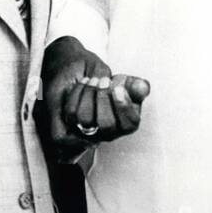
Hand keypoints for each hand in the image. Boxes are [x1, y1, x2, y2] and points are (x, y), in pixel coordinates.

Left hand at [39, 37, 149, 160]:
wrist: (86, 79)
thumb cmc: (110, 85)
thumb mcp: (127, 83)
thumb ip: (137, 86)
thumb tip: (142, 88)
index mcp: (126, 124)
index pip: (130, 124)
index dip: (124, 107)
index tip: (118, 88)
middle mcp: (108, 133)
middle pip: (107, 125)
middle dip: (104, 99)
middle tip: (103, 81)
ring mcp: (87, 132)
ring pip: (85, 119)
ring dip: (89, 94)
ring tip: (92, 79)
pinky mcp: (69, 127)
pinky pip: (70, 114)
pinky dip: (77, 94)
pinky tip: (83, 82)